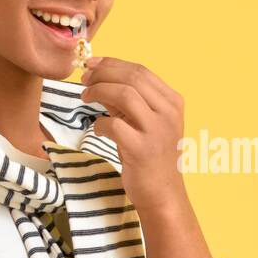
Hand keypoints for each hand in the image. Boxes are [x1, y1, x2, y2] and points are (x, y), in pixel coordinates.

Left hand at [79, 56, 185, 212]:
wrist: (163, 194)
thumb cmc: (151, 157)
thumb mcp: (147, 123)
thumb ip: (130, 102)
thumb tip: (99, 78)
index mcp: (173, 102)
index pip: (141, 71)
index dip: (113, 64)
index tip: (92, 65)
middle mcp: (168, 113)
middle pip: (132, 77)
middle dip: (102, 73)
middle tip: (84, 79)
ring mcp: (157, 130)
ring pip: (124, 94)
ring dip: (98, 91)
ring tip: (85, 97)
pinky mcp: (142, 149)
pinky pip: (113, 124)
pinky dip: (99, 124)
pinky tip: (98, 130)